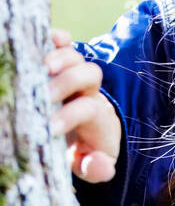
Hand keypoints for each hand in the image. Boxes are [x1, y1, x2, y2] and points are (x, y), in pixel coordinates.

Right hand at [44, 27, 121, 182]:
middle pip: (89, 74)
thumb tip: (102, 166)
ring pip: (76, 57)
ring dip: (61, 57)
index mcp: (97, 117)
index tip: (49, 127)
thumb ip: (97, 168)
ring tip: (42, 66)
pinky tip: (47, 36)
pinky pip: (66, 44)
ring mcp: (77, 75)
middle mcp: (90, 92)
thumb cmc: (86, 150)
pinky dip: (58, 38)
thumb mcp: (92, 165)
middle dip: (68, 82)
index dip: (71, 115)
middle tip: (45, 94)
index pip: (88, 109)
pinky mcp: (65, 65)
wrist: (90, 132)